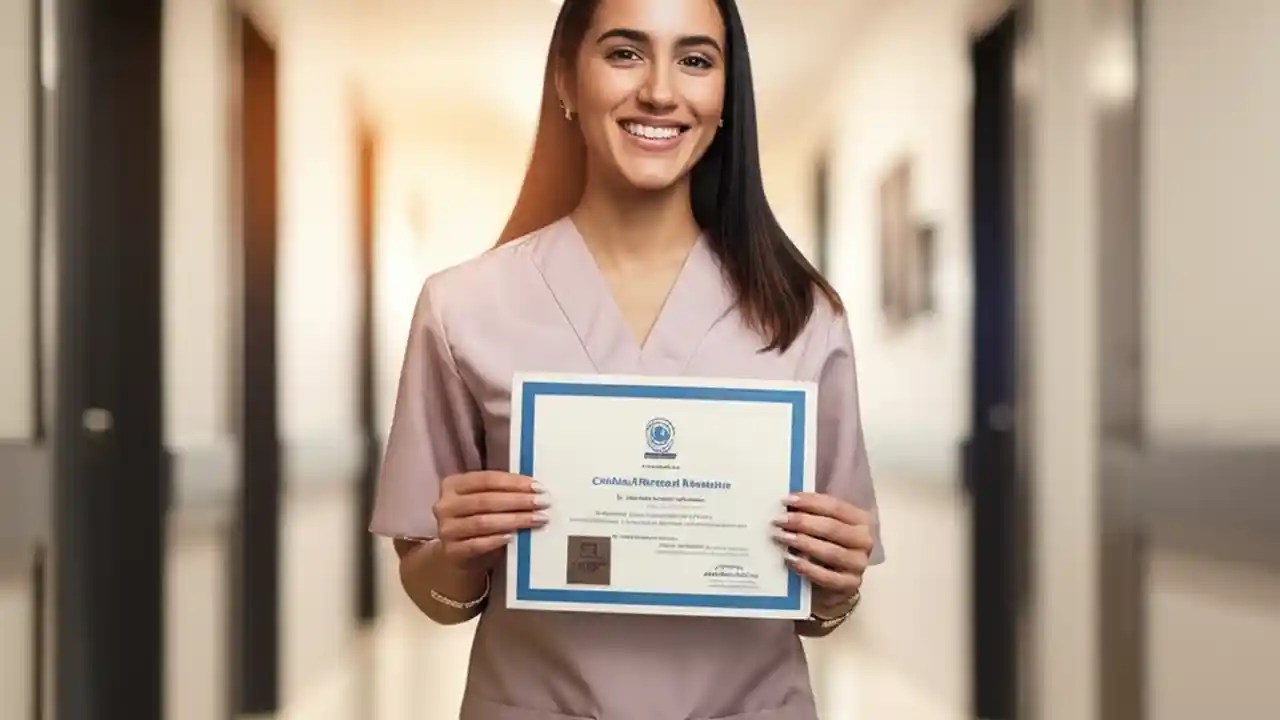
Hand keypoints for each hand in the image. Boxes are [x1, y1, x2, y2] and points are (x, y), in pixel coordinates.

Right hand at [433, 471, 549, 570]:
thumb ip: (502, 493)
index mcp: (453, 484)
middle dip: (518, 501)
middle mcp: (445, 505)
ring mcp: (446, 529)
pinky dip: (496, 540)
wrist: (460, 554)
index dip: (513, 482)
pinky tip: (514, 537)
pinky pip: (476, 544)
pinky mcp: (451, 551)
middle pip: (486, 500)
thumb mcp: (485, 502)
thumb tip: (536, 490)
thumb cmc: (479, 520)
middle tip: (543, 503)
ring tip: (537, 519)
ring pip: (483, 522)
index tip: (538, 487)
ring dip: (514, 520)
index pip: (486, 479)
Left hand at [773, 492, 874, 612]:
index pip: (835, 507)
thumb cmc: (823, 545)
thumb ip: (809, 514)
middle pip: (832, 528)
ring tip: (781, 538)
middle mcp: (864, 541)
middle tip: (779, 520)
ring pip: (831, 552)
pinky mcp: (850, 585)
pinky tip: (790, 560)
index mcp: (860, 520)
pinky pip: (828, 577)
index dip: (810, 502)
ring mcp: (859, 564)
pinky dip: (807, 568)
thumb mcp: (819, 527)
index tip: (785, 500)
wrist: (829, 580)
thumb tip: (785, 504)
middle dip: (803, 522)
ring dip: (803, 544)